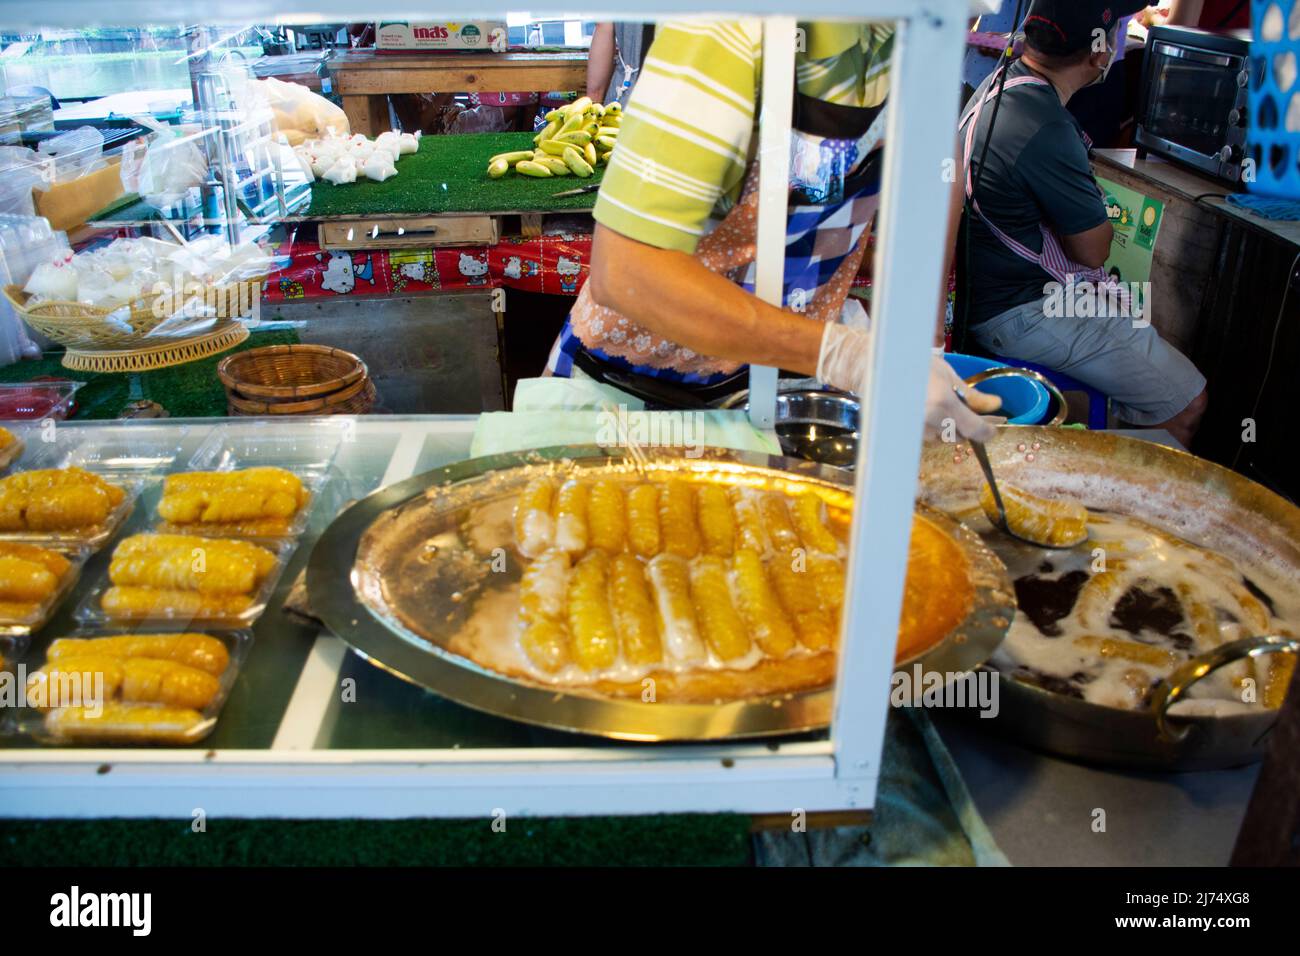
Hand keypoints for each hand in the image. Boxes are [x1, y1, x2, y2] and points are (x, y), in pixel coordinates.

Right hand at [817, 324, 1000, 440]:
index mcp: (943, 403)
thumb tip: (995, 405)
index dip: (988, 431)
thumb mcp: (947, 374)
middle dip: (966, 425)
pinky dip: (933, 428)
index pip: (975, 429)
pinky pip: (927, 437)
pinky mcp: (905, 433)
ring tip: (940, 405)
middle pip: (960, 435)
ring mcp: (915, 429)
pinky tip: (927, 410)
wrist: (877, 370)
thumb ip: (971, 394)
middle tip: (966, 409)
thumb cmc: (913, 365)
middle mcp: (930, 421)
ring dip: (948, 426)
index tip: (993, 428)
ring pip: (943, 438)